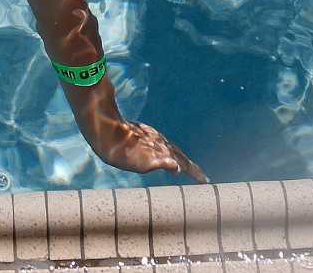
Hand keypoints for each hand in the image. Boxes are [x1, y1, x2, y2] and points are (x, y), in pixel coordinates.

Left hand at [89, 118, 209, 182]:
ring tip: (188, 168)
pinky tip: (168, 157)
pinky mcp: (147, 136)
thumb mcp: (139, 162)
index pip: (183, 164)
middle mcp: (161, 145)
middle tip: (203, 178)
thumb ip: (160, 164)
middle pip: (181, 157)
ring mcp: (154, 141)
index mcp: (161, 153)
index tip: (206, 181)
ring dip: (182, 161)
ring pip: (173, 151)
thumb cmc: (119, 149)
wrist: (106, 131)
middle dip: (192, 168)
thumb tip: (177, 168)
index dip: (194, 172)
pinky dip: (169, 155)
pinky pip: (163, 146)